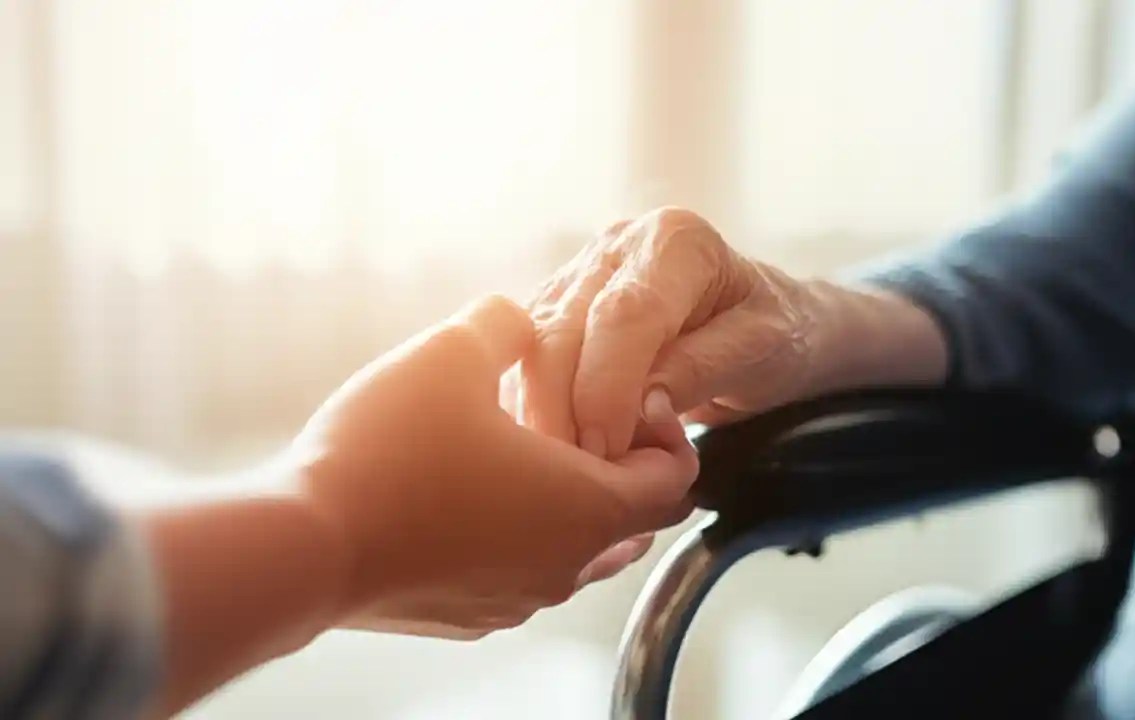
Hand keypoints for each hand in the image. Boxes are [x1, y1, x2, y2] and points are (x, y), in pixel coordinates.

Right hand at [293, 295, 697, 637]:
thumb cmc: (387, 454)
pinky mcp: (466, 617)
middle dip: (618, 463)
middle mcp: (565, 567)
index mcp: (588, 507)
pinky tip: (466, 491)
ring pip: (574, 547)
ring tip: (517, 448)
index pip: (674, 478)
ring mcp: (515, 600)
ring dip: (564, 499)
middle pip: (630, 517)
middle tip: (576, 415)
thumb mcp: (452, 352)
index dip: (667, 431)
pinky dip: (517, 532)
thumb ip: (505, 322)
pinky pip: (518, 570)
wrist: (301, 550)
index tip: (630, 396)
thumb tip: (520, 317)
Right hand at [517, 207, 946, 459]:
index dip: (607, 388)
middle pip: (561, 330)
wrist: (762, 322)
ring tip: (562, 476)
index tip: (605, 451)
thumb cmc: (775, 333)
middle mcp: (617, 246)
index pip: (624, 316)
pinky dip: (534, 412)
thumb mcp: (762, 349)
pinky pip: (526, 363)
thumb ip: (703, 369)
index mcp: (674, 240)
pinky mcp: (556, 310)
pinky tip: (552, 455)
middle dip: (561, 409)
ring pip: (530, 349)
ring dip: (539, 416)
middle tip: (575, 480)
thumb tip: (642, 404)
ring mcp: (579, 274)